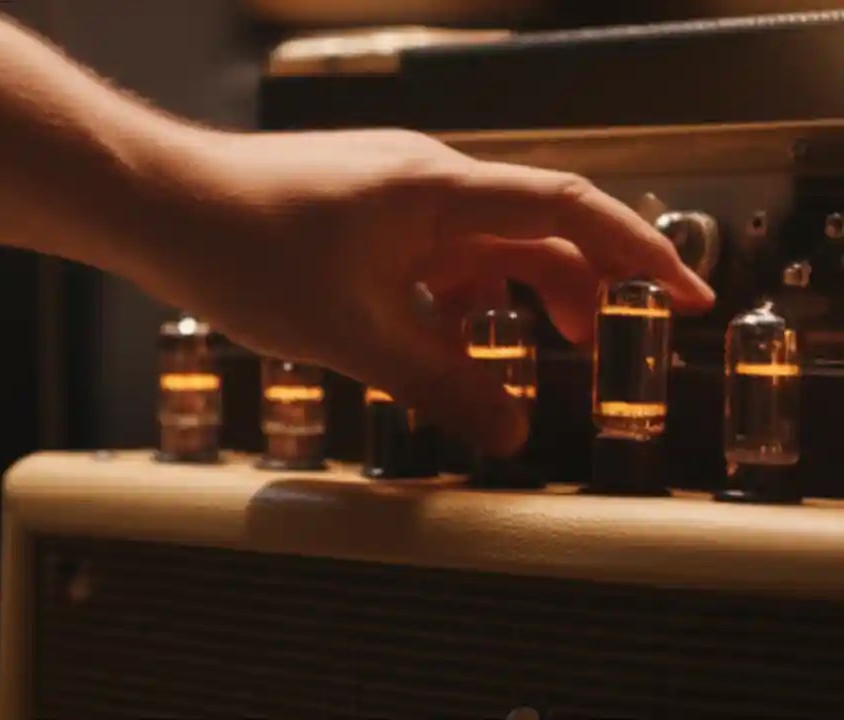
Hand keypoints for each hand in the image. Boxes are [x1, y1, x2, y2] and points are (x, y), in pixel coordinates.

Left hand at [130, 128, 713, 456]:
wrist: (158, 203)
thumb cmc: (243, 247)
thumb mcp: (355, 337)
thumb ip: (437, 386)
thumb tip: (506, 432)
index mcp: (439, 192)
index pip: (569, 209)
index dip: (639, 254)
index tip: (688, 294)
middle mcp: (423, 179)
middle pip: (530, 228)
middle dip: (569, 288)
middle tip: (585, 349)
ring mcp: (389, 191)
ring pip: (475, 243)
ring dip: (499, 299)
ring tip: (497, 359)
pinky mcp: (357, 207)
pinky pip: (427, 250)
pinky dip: (445, 295)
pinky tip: (427, 338)